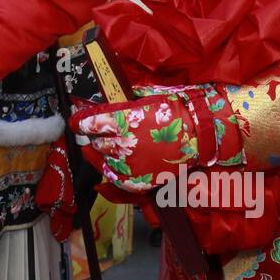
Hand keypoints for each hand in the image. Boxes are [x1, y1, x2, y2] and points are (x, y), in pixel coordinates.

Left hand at [72, 86, 241, 196]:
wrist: (201, 135)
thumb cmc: (175, 111)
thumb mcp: (147, 98)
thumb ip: (123, 102)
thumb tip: (106, 103)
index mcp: (123, 120)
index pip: (90, 123)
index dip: (81, 121)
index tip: (78, 121)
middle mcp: (123, 144)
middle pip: (96, 141)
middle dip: (96, 136)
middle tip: (100, 131)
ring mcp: (130, 165)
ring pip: (103, 160)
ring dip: (103, 152)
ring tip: (107, 146)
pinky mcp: (138, 181)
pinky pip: (115, 178)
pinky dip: (112, 170)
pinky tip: (115, 162)